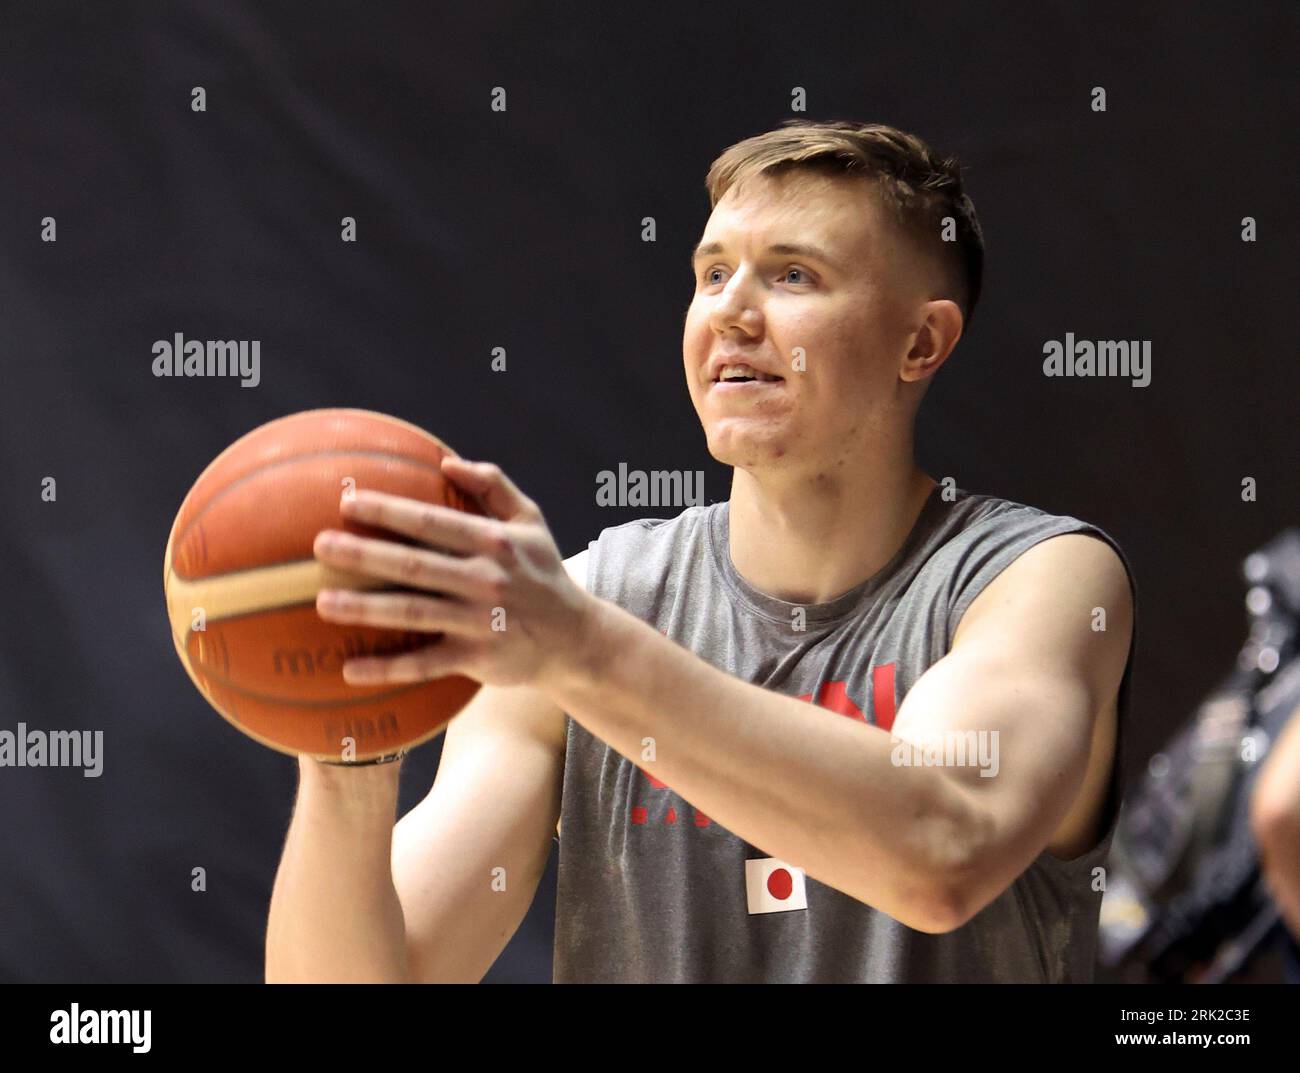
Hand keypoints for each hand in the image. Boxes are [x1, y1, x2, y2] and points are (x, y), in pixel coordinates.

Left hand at [313, 457, 593, 690]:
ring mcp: (480, 622)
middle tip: (320, 546)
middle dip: (366, 554)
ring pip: (414, 614)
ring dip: (366, 609)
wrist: (574, 639)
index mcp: (494, 543)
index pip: (434, 522)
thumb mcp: (530, 521)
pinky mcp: (476, 659)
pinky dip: (387, 669)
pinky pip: (424, 665)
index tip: (348, 501)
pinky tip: (349, 670)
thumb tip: (446, 461)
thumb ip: (493, 486)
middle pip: (415, 566)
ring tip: (323, 602)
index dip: (391, 511)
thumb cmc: (542, 573)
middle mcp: (486, 581)